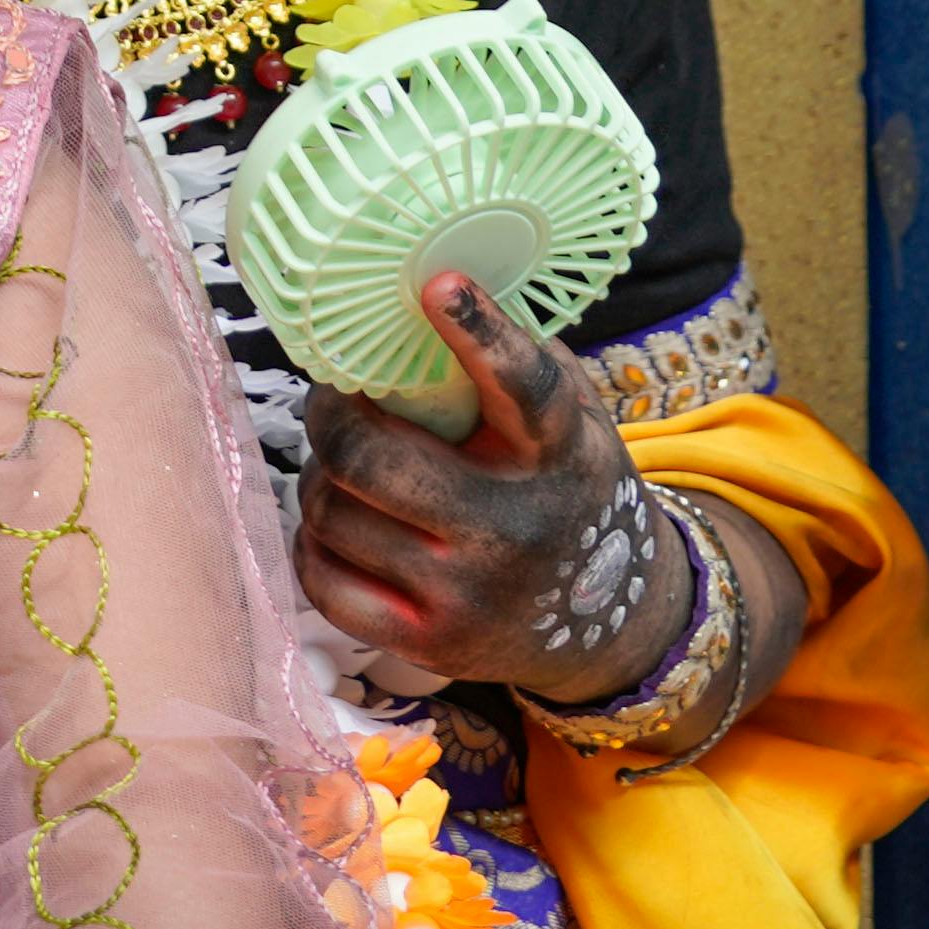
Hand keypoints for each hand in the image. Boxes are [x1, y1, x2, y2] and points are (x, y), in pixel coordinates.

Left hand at [297, 271, 677, 703]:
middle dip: (331, 418)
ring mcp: (469, 593)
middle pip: (367, 459)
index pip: (526, 388)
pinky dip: (315, 541)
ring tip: (344, 465)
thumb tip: (434, 290)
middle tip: (335, 400)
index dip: (481, 332)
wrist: (612, 624)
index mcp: (559, 455)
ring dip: (321, 477)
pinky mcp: (431, 644)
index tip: (438, 285)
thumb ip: (520, 363)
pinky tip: (342, 523)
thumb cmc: (568, 492)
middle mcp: (515, 527)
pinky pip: (322, 580)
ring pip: (331, 513)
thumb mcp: (574, 424)